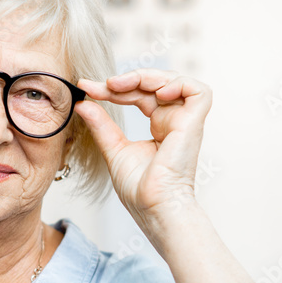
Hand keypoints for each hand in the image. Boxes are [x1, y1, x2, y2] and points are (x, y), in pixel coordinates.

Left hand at [75, 69, 211, 228]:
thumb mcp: (114, 149)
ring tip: (120, 85)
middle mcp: (173, 121)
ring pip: (174, 81)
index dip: (114, 89)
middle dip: (126, 80)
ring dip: (146, 76)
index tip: (87, 88)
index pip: (138, 96)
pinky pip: (198, 91)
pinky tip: (156, 93)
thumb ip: (101, 125)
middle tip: (101, 85)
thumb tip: (83, 104)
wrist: (153, 206)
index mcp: (159, 127)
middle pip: (153, 85)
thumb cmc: (139, 189)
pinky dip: (178, 84)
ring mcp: (184, 121)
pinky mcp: (194, 123)